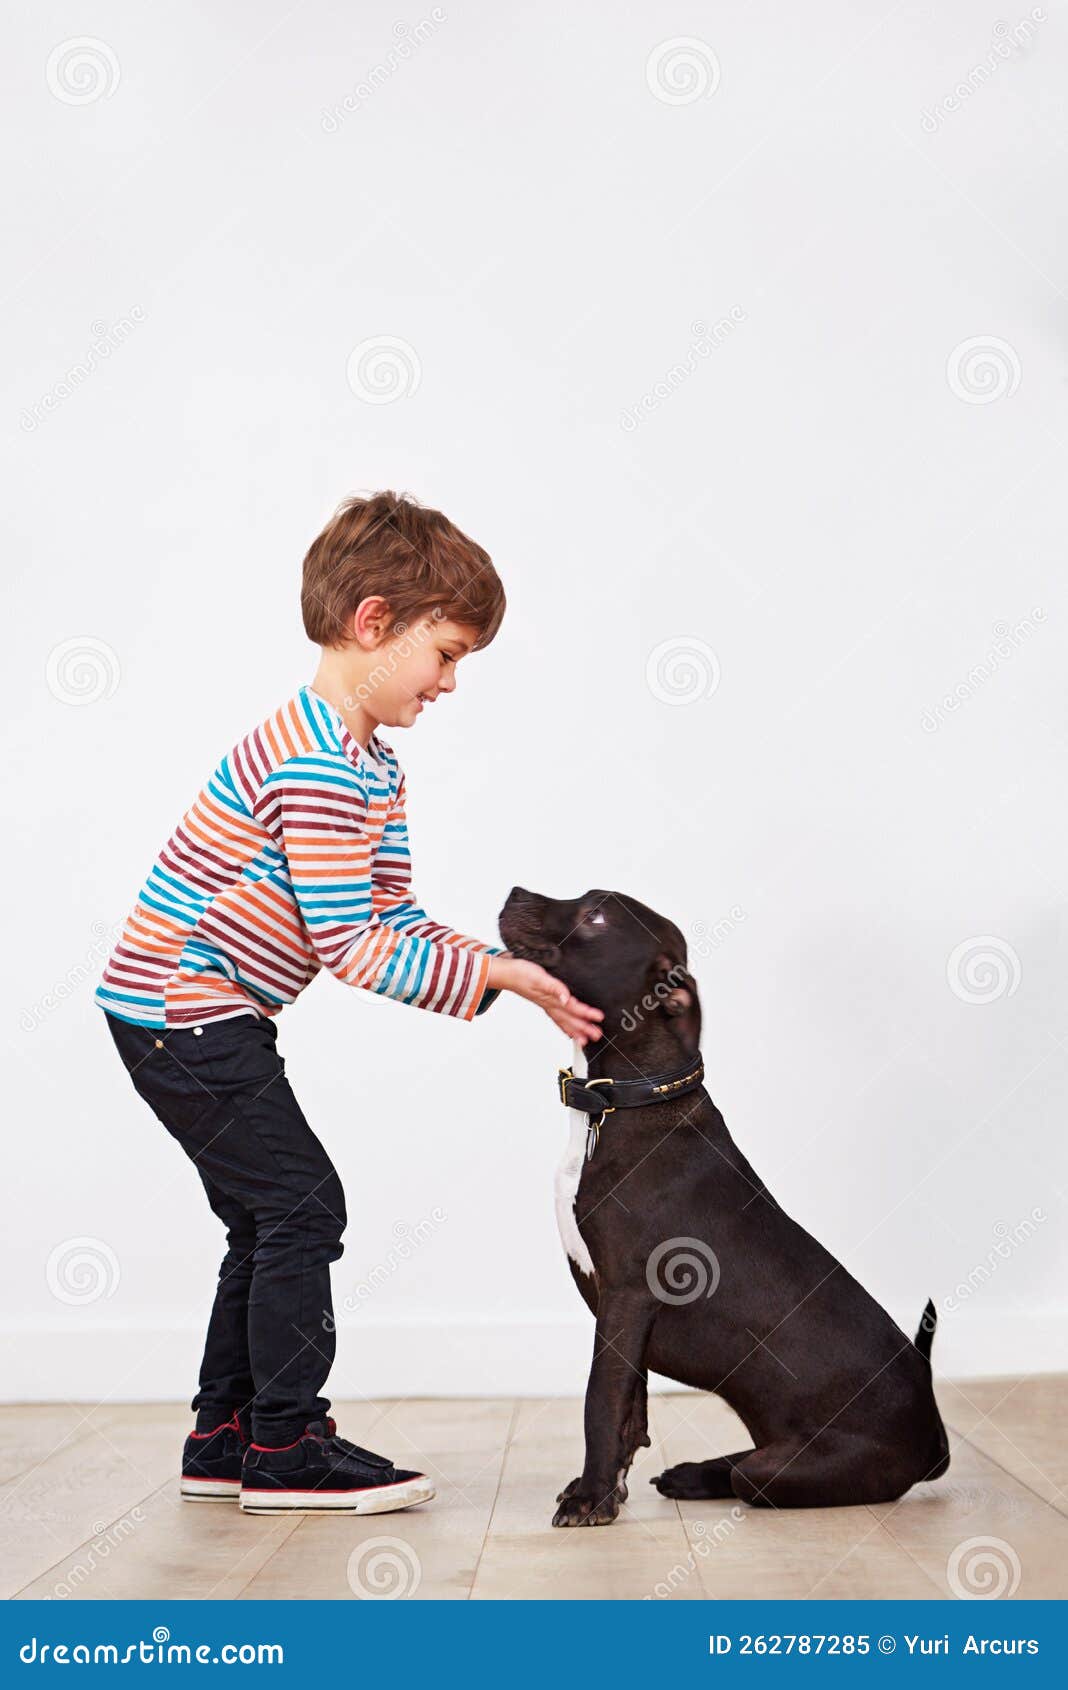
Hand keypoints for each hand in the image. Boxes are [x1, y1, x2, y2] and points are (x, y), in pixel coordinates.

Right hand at [489, 955, 603, 1045]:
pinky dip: (563, 1025)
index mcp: (551, 999)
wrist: (506, 973)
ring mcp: (546, 1004)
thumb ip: (555, 988)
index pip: (573, 1008)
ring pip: (563, 1020)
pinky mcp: (543, 1001)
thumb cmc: (521, 974)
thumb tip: (567, 999)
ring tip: (585, 1039)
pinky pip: (556, 1017)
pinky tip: (567, 1029)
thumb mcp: (540, 978)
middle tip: (597, 1036)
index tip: (599, 1018)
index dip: (587, 1014)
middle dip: (584, 1028)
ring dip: (575, 1029)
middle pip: (570, 1018)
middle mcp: (550, 1004)